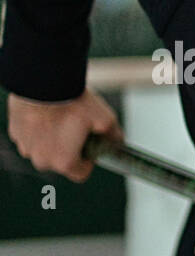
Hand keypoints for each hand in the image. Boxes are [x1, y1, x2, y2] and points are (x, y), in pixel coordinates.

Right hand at [6, 89, 122, 181]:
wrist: (42, 81)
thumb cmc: (72, 102)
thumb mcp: (104, 119)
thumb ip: (114, 136)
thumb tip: (117, 142)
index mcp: (64, 162)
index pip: (80, 174)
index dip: (89, 161)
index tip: (90, 147)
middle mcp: (41, 160)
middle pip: (61, 162)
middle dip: (70, 150)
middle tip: (76, 128)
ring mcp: (25, 146)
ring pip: (43, 150)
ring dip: (52, 140)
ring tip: (61, 119)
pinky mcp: (15, 132)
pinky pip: (30, 137)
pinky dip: (38, 130)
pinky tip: (46, 114)